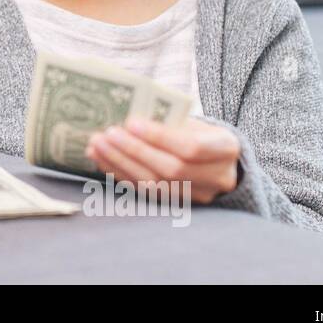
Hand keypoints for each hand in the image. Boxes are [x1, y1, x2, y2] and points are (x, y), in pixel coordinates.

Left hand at [85, 117, 241, 202]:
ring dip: (120, 163)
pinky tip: (101, 159)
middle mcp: (218, 177)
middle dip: (134, 151)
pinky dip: (120, 174)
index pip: (192, 148)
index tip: (131, 122)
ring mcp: (198, 196)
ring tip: (96, 145)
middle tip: (107, 134)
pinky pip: (144, 192)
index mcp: (226, 148)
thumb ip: (167, 120)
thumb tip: (125, 117)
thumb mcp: (193, 121)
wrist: (216, 161)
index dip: (160, 137)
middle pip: (171, 169)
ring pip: (155, 185)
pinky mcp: (177, 205)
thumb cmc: (199, 132)